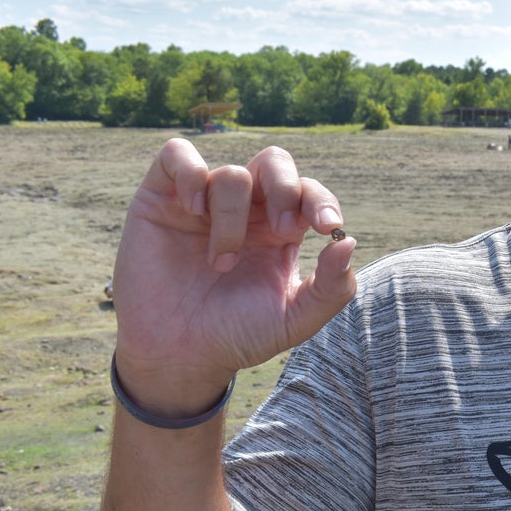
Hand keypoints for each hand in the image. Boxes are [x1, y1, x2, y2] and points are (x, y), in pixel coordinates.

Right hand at [112, 139, 356, 414]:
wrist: (178, 355)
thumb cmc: (237, 335)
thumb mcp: (294, 319)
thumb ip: (332, 288)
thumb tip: (349, 241)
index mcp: (282, 229)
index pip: (308, 192)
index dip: (321, 201)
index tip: (329, 226)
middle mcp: (246, 208)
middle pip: (275, 162)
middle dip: (285, 188)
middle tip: (283, 231)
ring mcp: (204, 200)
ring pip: (232, 173)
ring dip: (232, 217)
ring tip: (222, 263)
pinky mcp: (161, 197)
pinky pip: (177, 155)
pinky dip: (190, 173)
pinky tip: (194, 210)